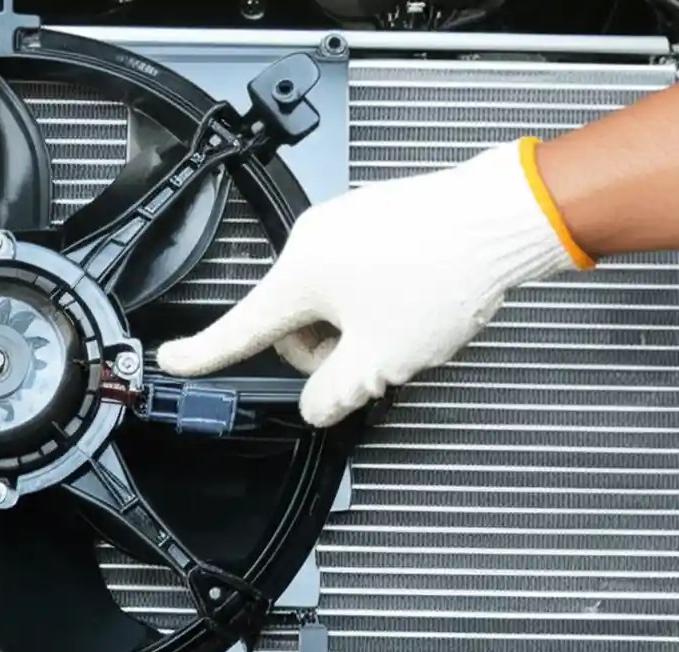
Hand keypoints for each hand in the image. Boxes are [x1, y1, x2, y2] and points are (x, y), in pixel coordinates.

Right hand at [157, 139, 592, 426]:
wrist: (503, 218)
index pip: (241, 326)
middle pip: (294, 318)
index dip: (204, 352)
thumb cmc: (445, 275)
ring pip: (330, 297)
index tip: (175, 359)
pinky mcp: (377, 219)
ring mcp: (346, 224)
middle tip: (373, 362)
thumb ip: (334, 393)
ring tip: (405, 329)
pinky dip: (377, 299)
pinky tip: (418, 302)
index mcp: (301, 275)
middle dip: (325, 350)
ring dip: (356, 326)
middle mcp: (314, 241)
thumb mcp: (382, 359)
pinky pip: (357, 272)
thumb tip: (318, 405)